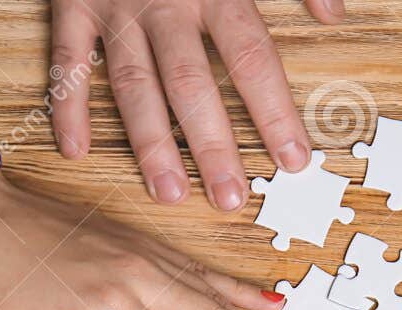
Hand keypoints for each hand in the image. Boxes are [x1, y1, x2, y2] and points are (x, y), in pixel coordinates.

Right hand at [49, 0, 343, 207]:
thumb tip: (334, 13)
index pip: (251, 59)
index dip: (273, 112)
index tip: (293, 159)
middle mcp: (165, 2)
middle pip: (192, 84)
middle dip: (212, 145)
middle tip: (230, 198)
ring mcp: (116, 5)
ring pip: (134, 84)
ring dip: (150, 143)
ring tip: (169, 193)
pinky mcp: (74, 1)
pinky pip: (68, 58)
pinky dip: (67, 103)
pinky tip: (75, 150)